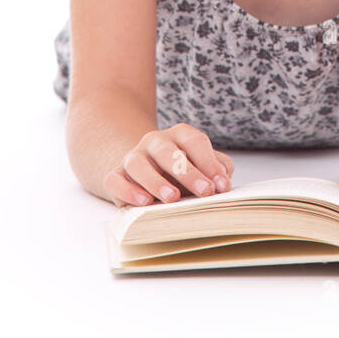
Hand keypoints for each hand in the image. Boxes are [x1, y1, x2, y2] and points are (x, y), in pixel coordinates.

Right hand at [104, 124, 235, 206]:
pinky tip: (143, 202)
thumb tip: (223, 179)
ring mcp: (133, 157)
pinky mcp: (115, 176)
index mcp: (179, 135)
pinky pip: (115, 180)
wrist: (145, 174)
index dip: (209, 162)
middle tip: (204, 191)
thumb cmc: (181, 172)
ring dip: (156, 181)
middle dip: (188, 172)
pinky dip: (128, 191)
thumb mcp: (202, 165)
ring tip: (172, 198)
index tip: (221, 185)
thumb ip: (217, 168)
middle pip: (168, 151)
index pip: (194, 142)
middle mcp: (154, 142)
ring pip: (138, 164)